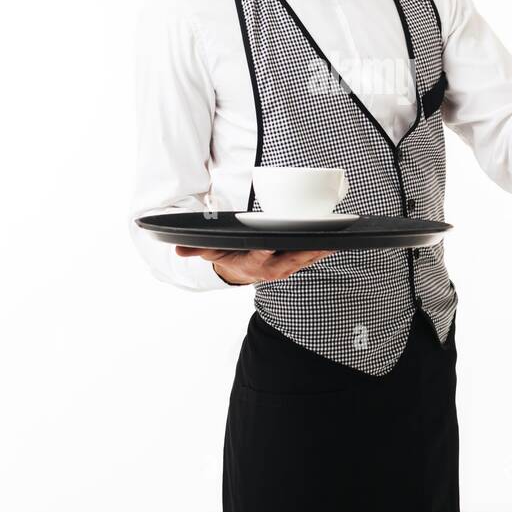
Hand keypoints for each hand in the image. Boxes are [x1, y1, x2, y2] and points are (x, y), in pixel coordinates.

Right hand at [174, 246, 337, 284]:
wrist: (239, 271)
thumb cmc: (227, 256)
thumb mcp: (211, 252)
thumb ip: (195, 249)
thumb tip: (177, 248)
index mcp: (251, 263)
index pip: (258, 257)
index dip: (264, 252)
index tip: (269, 245)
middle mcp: (270, 269)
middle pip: (289, 260)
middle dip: (303, 252)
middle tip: (316, 241)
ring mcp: (284, 268)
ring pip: (303, 260)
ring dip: (318, 252)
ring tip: (333, 241)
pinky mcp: (294, 264)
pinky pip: (310, 258)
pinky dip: (321, 252)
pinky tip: (334, 243)